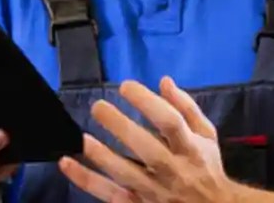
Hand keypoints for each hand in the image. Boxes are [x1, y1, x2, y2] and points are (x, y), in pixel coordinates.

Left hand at [58, 76, 238, 202]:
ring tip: (82, 138)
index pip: (170, 122)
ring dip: (102, 157)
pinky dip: (86, 180)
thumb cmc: (206, 167)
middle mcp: (172, 170)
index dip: (147, 102)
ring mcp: (153, 191)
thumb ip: (186, 107)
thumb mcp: (206, 135)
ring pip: (125, 175)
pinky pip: (109, 194)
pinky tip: (67, 163)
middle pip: (146, 148)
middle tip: (98, 107)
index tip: (126, 86)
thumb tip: (164, 81)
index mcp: (190, 148)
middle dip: (121, 127)